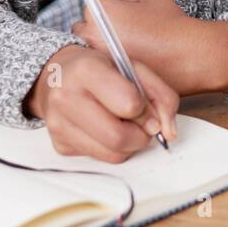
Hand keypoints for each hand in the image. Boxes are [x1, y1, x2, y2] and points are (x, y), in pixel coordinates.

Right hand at [23, 43, 178, 163]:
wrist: (58, 74)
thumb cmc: (100, 69)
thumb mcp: (134, 67)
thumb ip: (160, 94)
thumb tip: (169, 131)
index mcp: (86, 69)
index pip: (129, 104)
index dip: (144, 109)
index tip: (143, 104)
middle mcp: (66, 97)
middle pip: (119, 137)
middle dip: (140, 134)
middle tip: (141, 123)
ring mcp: (58, 124)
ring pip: (113, 154)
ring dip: (129, 144)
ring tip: (123, 123)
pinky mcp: (60, 145)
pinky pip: (101, 159)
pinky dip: (112, 148)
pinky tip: (105, 128)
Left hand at [71, 0, 227, 95]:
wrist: (190, 55)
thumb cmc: (172, 24)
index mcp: (100, 10)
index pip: (89, 8)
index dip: (104, 12)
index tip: (116, 18)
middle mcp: (93, 33)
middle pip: (82, 31)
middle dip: (96, 31)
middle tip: (119, 36)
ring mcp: (97, 57)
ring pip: (89, 53)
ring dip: (100, 51)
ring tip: (124, 53)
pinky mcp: (106, 76)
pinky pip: (102, 70)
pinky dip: (110, 68)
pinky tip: (128, 67)